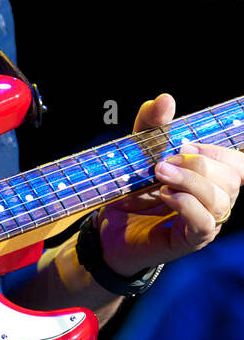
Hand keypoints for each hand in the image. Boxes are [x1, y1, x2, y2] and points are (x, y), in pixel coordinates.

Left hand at [94, 93, 241, 277]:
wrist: (108, 227)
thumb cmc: (131, 190)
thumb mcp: (139, 151)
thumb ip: (151, 125)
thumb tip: (165, 99)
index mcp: (211, 178)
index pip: (238, 163)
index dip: (217, 151)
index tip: (184, 145)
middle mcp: (215, 200)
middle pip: (232, 178)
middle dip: (198, 164)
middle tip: (162, 163)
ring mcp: (206, 222)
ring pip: (222, 200)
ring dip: (189, 182)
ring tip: (159, 177)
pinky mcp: (191, 241)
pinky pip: (205, 222)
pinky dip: (186, 204)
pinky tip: (165, 195)